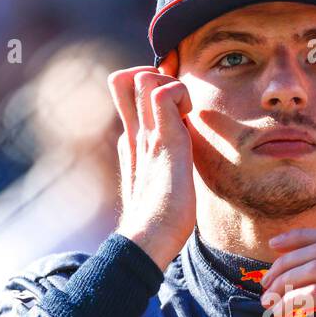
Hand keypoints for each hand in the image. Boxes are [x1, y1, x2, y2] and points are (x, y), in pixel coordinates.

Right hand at [107, 66, 196, 269]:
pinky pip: (162, 91)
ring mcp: (146, 134)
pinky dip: (178, 92)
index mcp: (133, 143)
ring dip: (167, 83)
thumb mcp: (159, 188)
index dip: (152, 90)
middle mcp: (135, 133)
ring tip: (184, 111)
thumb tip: (173, 173)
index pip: (127, 96)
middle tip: (178, 105)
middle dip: (156, 78)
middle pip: (126, 79)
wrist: (150, 238)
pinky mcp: (163, 138)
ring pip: (142, 77)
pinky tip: (188, 115)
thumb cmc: (160, 222)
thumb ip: (162, 172)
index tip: (174, 110)